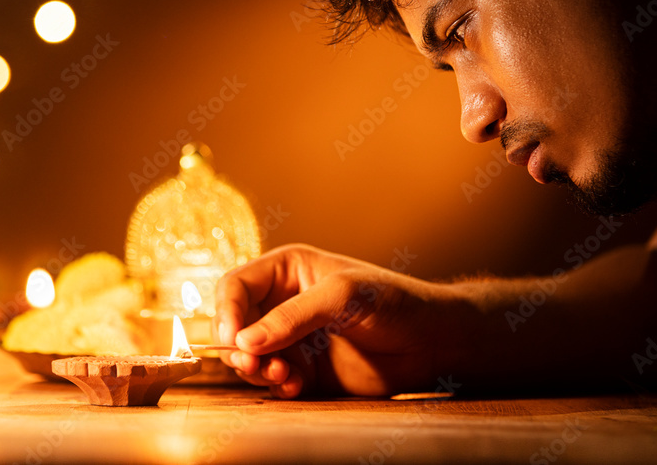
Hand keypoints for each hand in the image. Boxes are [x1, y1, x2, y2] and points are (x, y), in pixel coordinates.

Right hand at [212, 243, 448, 397]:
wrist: (430, 343)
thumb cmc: (393, 302)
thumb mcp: (342, 296)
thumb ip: (292, 317)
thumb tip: (244, 341)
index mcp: (287, 270)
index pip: (235, 286)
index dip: (226, 311)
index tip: (233, 339)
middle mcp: (282, 302)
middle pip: (234, 324)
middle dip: (238, 346)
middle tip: (254, 364)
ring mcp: (291, 338)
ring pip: (248, 356)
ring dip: (257, 369)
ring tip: (283, 376)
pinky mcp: (303, 370)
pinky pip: (272, 381)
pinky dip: (277, 386)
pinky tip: (296, 386)